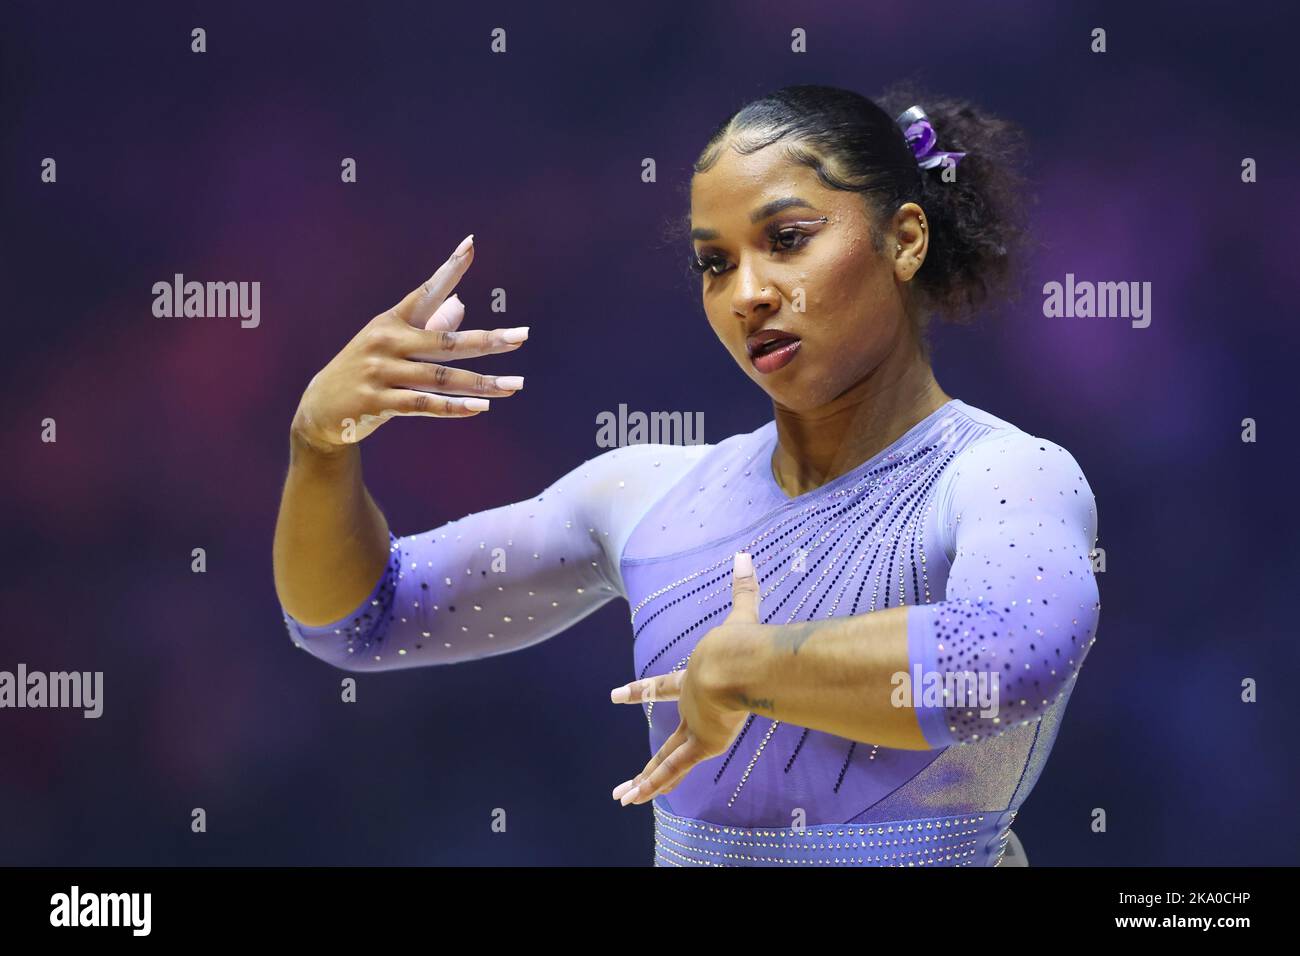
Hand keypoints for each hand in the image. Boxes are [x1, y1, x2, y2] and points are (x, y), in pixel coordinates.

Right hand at [291, 234, 529, 453]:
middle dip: (487, 340)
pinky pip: (423, 404)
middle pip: (446, 342)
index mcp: (393, 321)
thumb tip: (461, 305)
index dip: (449, 269)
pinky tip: (481, 407)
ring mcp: (380, 372)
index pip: (426, 291)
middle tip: (522, 336)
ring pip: (440, 377)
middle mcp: (386, 341)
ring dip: (481, 382)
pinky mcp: (377, 402)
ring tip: (514, 384)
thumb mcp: (393, 344)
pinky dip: (454, 407)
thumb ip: (429, 326)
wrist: (319, 409)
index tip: (471, 245)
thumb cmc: (368, 370)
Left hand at [608, 551, 759, 805]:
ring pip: (664, 762)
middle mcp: (690, 706)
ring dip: (642, 781)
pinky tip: (633, 799)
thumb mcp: (742, 615)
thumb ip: (744, 589)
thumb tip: (743, 555)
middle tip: (620, 766)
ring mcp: (694, 725)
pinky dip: (654, 786)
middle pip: (663, 733)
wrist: (735, 661)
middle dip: (644, 754)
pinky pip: (675, 771)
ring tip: (621, 797)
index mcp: (695, 681)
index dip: (639, 691)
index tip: (615, 695)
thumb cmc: (740, 641)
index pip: (662, 687)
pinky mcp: (702, 742)